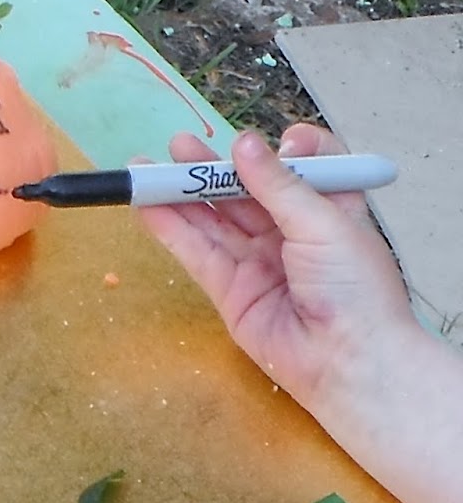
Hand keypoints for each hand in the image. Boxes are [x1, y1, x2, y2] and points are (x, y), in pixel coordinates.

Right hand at [139, 126, 418, 414]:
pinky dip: (173, 231)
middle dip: (211, 168)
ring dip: (181, 196)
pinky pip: (198, 255)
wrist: (347, 359)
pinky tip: (149, 208)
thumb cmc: (354, 287)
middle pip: (245, 192)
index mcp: (329, 208)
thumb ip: (278, 185)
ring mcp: (257, 262)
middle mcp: (291, 232)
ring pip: (214, 221)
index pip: (305, 167)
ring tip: (147, 171)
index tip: (278, 143)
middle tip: (178, 146)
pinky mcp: (230, 292)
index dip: (286, 151)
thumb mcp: (325, 222)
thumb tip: (243, 144)